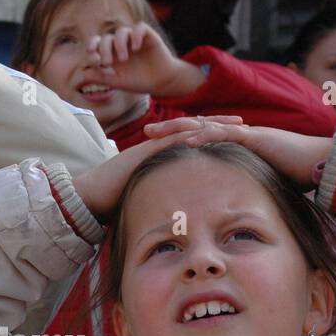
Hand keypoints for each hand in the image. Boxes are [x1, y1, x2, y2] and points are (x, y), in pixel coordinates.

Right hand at [72, 115, 242, 219]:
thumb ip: (161, 197)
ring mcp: (152, 145)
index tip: (235, 137)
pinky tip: (211, 132)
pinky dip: (192, 134)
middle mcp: (158, 144)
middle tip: (245, 123)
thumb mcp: (147, 197)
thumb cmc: (114, 201)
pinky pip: (172, 138)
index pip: (191, 139)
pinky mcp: (145, 150)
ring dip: (213, 125)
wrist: (90, 196)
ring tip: (236, 125)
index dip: (213, 136)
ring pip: (188, 128)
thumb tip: (177, 212)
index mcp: (160, 154)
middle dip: (220, 124)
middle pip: (194, 128)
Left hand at [82, 23, 202, 97]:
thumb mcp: (116, 82)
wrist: (161, 82)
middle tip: (108, 63)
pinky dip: (136, 35)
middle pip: (107, 38)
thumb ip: (100, 78)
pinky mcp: (147, 35)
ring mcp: (134, 39)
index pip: (97, 43)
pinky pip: (139, 27)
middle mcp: (121, 44)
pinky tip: (135, 47)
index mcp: (111, 53)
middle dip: (104, 49)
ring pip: (121, 31)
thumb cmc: (138, 82)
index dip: (92, 45)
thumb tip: (82, 74)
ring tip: (124, 59)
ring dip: (119, 44)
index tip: (92, 55)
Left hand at [144, 116, 334, 187]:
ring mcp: (248, 134)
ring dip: (179, 129)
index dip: (180, 140)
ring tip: (154, 133)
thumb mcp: (266, 183)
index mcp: (240, 144)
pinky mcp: (257, 138)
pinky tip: (185, 141)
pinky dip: (205, 137)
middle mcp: (240, 134)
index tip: (157, 145)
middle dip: (170, 129)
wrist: (327, 164)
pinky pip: (226, 135)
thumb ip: (249, 188)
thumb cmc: (302, 176)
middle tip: (145, 132)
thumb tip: (238, 209)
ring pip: (206, 127)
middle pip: (198, 127)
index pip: (204, 138)